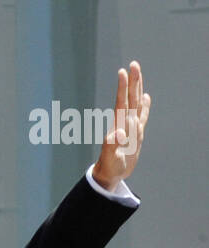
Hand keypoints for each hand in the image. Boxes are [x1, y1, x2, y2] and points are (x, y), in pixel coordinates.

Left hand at [90, 61, 150, 190]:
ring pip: (136, 103)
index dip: (123, 87)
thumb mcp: (110, 157)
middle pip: (131, 98)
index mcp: (119, 125)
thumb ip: (113, 145)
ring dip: (138, 88)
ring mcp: (132, 127)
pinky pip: (142, 116)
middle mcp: (126, 122)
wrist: (111, 174)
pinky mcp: (137, 134)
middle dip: (133, 81)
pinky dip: (145, 106)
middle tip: (134, 64)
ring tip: (138, 73)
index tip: (122, 72)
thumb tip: (118, 133)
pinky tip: (146, 97)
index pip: (122, 102)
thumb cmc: (109, 166)